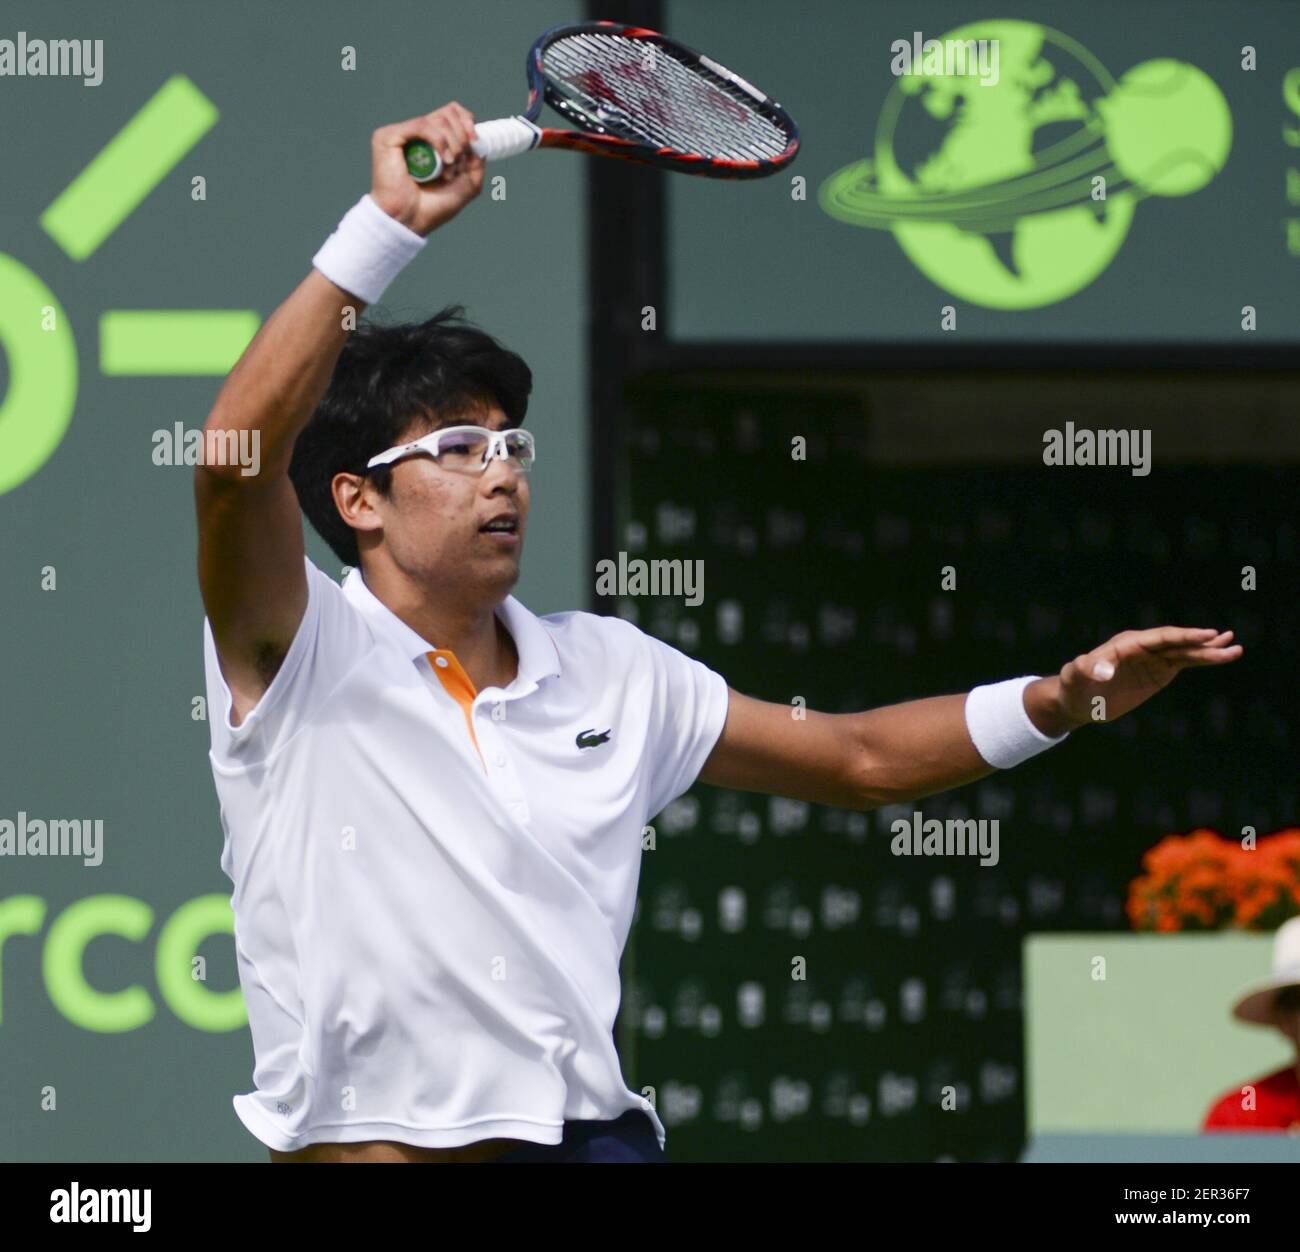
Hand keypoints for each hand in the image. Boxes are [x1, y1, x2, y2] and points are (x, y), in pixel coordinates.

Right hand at [369, 102, 483, 235]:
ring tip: (448, 170)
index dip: (467, 122)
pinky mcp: (389, 137)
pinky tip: (443, 159)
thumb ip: (477, 160)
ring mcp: (402, 134)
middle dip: (462, 138)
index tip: (474, 142)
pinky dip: (439, 141)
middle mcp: (416, 134)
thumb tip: (479, 137)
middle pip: (449, 113)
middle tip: (457, 164)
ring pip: (438, 119)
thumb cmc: (434, 207)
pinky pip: (422, 125)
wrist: (411, 222)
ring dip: (453, 145)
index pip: (452, 113)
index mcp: (432, 141)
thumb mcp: (468, 184)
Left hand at [1027, 627, 1242, 733]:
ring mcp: (1152, 659)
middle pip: (1177, 642)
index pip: (1159, 637)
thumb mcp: (1075, 676)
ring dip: (1209, 651)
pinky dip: (1202, 661)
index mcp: (1126, 644)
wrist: (1078, 700)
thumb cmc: (1074, 685)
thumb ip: (1086, 669)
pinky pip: (1184, 663)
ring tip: (1236, 649)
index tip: (1205, 635)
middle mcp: (1142, 647)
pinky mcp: (1158, 672)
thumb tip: (1102, 669)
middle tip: (1229, 639)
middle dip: (1202, 642)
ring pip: (1185, 652)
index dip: (1182, 636)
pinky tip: (1220, 657)